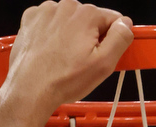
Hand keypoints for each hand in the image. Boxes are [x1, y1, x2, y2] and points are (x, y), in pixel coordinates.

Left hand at [3, 0, 134, 123]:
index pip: (113, 20)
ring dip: (70, 36)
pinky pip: (50, 22)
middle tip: (81, 62)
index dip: (112, 40)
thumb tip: (126, 24)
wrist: (30, 88)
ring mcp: (47, 10)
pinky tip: (50, 51)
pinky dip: (52, 34)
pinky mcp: (32, 18)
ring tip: (63, 59)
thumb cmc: (63, 80)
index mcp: (87, 15)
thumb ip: (120, 39)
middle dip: (89, 38)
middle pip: (90, 20)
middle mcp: (67, 6)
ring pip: (69, 20)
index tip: (103, 55)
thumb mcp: (103, 65)